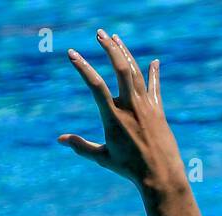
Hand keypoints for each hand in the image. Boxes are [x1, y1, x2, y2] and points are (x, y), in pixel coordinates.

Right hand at [57, 30, 185, 193]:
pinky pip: (155, 88)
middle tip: (100, 33)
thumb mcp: (103, 157)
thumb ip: (81, 146)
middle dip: (110, 49)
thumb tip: (60, 139)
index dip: (82, 67)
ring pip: (136, 74)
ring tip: (116, 38)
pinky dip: (154, 74)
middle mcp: (130, 108)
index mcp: (113, 118)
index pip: (95, 86)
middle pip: (121, 70)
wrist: (161, 177)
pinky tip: (154, 62)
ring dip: (126, 54)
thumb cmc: (129, 169)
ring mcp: (146, 108)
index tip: (72, 53)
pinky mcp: (159, 112)